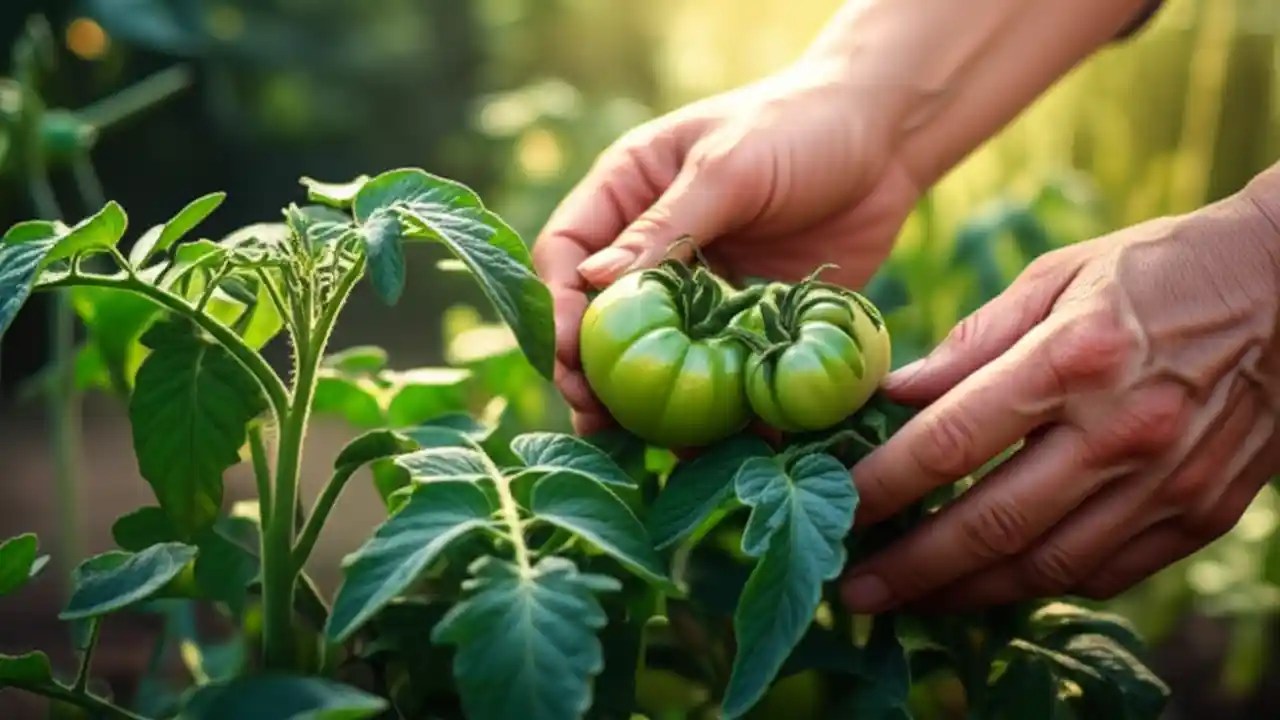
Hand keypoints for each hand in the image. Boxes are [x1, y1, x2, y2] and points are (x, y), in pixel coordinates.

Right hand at [532, 62, 921, 434]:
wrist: (888, 140)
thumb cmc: (799, 126)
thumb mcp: (728, 167)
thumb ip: (666, 227)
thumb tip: (591, 281)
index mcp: (627, 191)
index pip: (566, 253)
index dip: (555, 306)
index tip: (565, 354)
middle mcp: (654, 246)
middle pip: (601, 318)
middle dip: (592, 372)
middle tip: (593, 418)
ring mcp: (701, 287)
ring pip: (658, 354)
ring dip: (648, 401)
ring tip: (644, 445)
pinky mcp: (748, 319)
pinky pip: (722, 369)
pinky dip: (719, 406)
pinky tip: (718, 441)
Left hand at [840, 182, 1279, 612]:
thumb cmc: (1158, 270)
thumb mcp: (1058, 277)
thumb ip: (971, 342)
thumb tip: (894, 394)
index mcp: (1073, 359)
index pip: (950, 441)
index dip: (884, 486)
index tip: (839, 512)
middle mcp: (1121, 430)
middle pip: (991, 523)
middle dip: (912, 567)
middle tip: (856, 590)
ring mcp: (1167, 481)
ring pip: (1046, 565)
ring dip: (968, 592)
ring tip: (913, 598)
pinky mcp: (1203, 512)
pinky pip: (1106, 572)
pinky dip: (1043, 584)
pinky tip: (997, 582)